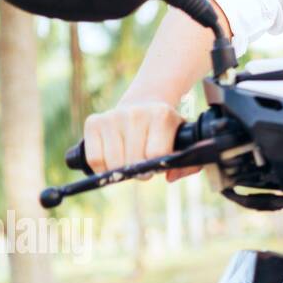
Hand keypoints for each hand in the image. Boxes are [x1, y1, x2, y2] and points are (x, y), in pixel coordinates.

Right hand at [82, 98, 196, 181]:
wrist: (143, 105)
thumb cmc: (164, 130)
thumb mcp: (183, 141)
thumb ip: (189, 164)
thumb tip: (169, 177)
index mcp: (161, 115)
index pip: (156, 154)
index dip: (156, 167)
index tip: (156, 166)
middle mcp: (136, 113)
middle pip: (133, 160)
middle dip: (138, 171)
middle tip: (142, 166)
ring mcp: (112, 116)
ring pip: (113, 162)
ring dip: (120, 171)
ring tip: (129, 162)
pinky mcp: (94, 122)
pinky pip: (94, 159)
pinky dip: (102, 168)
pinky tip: (112, 162)